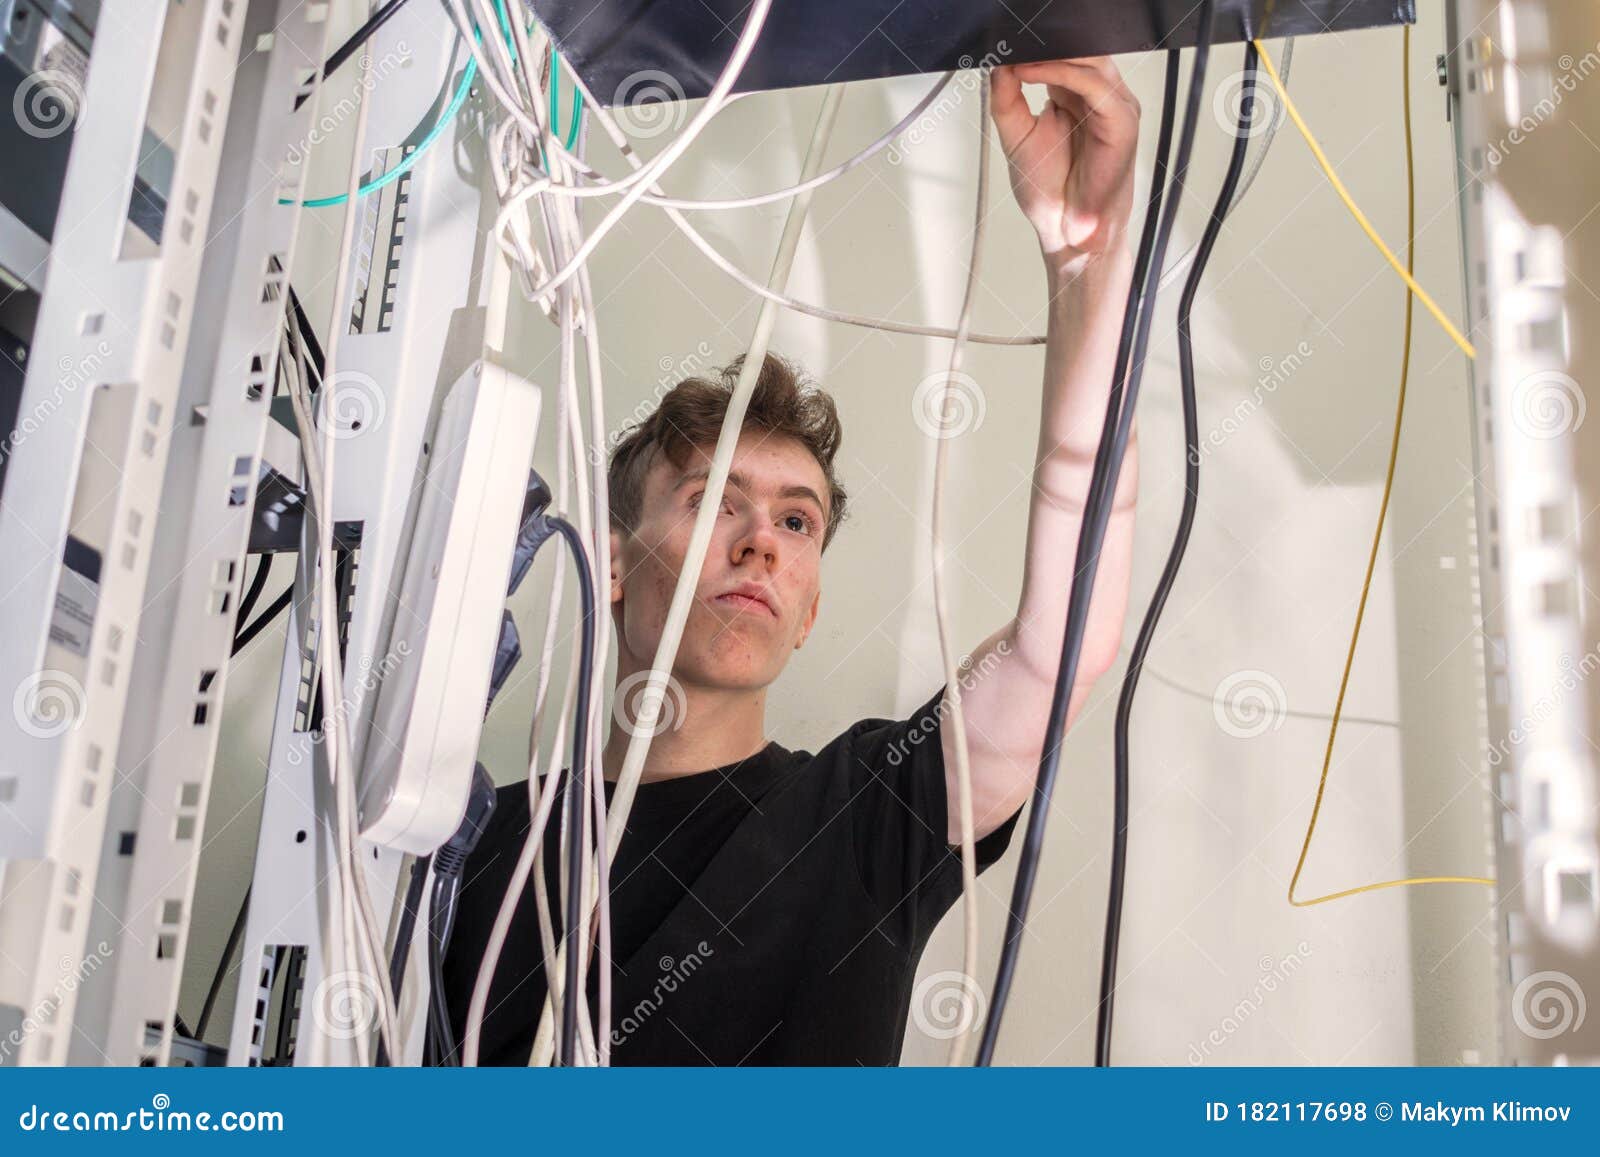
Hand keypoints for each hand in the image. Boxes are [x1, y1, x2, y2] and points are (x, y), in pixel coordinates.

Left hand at [991, 57, 1140, 263]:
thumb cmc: (1049, 190)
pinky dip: (1061, 73)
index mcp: (1075, 96)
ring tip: (1016, 57)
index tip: (1003, 42)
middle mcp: (1097, 98)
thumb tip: (999, 64)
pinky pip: (1093, 84)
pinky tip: (1031, 74)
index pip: (1064, 53)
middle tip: (1010, 42)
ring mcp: (1113, 107)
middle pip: (1080, 49)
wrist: (1066, 228)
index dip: (1037, 45)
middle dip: (1044, 44)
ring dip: (1050, 53)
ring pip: (1089, 59)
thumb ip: (1006, 98)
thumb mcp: (1015, 135)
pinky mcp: (1121, 121)